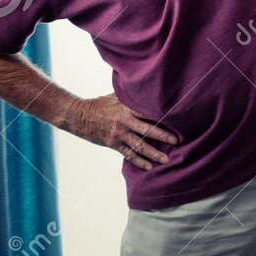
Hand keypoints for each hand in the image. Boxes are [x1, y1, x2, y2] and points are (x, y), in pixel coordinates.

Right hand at [64, 95, 179, 170]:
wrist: (78, 116)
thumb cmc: (99, 104)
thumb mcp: (116, 96)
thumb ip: (131, 96)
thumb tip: (147, 89)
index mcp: (127, 108)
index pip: (148, 113)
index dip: (162, 117)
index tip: (177, 120)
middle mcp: (124, 122)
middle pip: (147, 130)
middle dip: (163, 136)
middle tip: (177, 140)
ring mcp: (119, 134)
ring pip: (139, 146)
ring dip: (153, 153)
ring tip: (166, 159)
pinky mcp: (113, 143)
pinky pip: (128, 154)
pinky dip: (139, 161)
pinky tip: (148, 166)